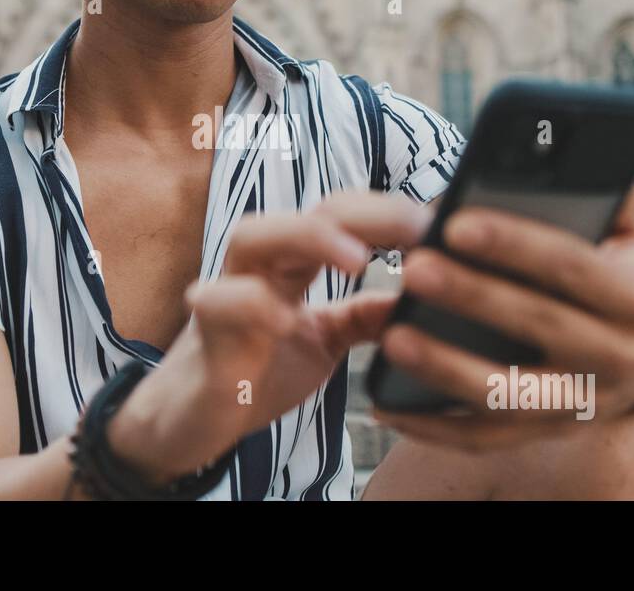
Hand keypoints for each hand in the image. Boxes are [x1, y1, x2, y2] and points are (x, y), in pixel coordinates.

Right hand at [106, 191, 429, 482]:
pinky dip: (251, 304)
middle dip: (362, 213)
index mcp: (290, 264)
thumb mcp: (325, 341)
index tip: (439, 225)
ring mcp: (227, 295)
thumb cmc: (255, 368)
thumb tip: (420, 296)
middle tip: (415, 228)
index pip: (339, 216)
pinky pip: (218, 303)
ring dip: (307, 238)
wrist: (193, 420)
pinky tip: (286, 319)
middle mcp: (258, 268)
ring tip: (356, 259)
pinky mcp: (206, 336)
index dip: (388, 214)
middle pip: (303, 212)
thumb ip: (364, 316)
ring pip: (252, 236)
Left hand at [374, 185, 633, 451]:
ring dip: (446, 368)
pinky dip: (435, 427)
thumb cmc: (628, 269)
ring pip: (509, 394)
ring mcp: (583, 403)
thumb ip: (605, 191)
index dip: (515, 244)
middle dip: (471, 295)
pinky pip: (487, 438)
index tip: (457, 222)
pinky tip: (388, 405)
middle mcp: (619, 357)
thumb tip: (552, 154)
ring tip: (392, 335)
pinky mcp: (550, 432)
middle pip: (536, 326)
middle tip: (413, 267)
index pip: (573, 266)